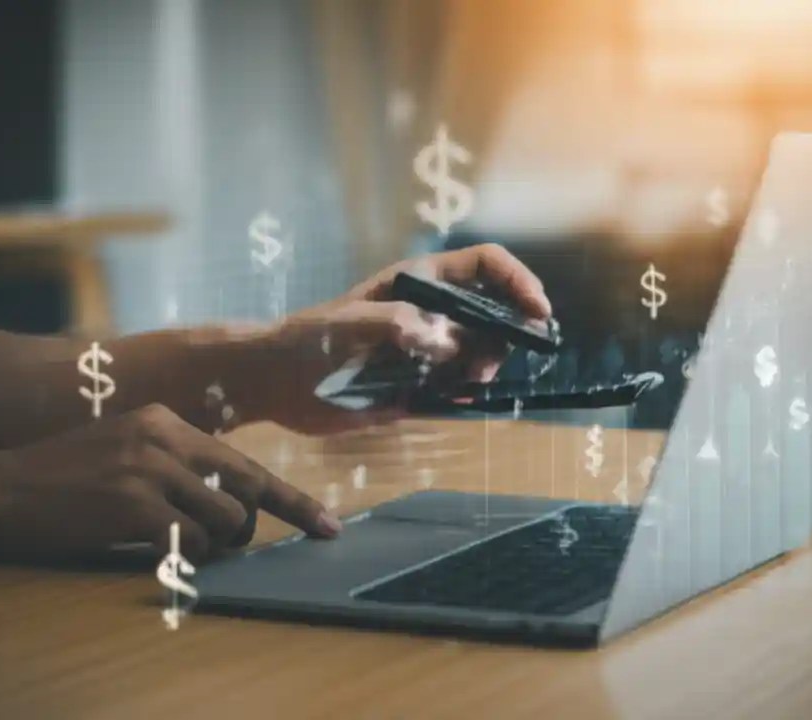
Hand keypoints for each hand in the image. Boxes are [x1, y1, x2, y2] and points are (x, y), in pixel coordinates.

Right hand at [0, 404, 340, 561]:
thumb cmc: (60, 478)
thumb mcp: (122, 449)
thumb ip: (173, 465)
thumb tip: (224, 503)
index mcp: (165, 422)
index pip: (244, 461)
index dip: (291, 499)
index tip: (327, 524)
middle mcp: (164, 438)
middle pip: (247, 487)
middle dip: (259, 524)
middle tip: (243, 544)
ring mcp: (150, 470)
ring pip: (224, 521)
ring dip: (212, 545)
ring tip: (176, 545)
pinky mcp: (133, 505)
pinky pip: (190, 542)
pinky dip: (182, 557)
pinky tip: (151, 551)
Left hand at [260, 243, 552, 433]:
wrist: (274, 384)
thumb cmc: (306, 341)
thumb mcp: (349, 326)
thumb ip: (397, 326)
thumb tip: (446, 342)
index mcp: (419, 283)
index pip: (484, 266)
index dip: (517, 281)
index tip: (537, 311)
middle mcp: (431, 313)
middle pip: (493, 312)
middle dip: (507, 333)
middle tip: (487, 363)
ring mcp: (426, 350)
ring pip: (481, 353)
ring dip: (486, 367)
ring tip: (465, 382)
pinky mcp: (416, 387)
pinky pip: (457, 389)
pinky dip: (466, 394)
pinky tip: (455, 398)